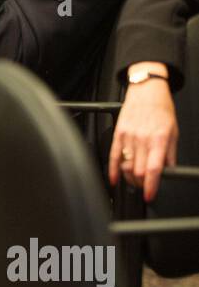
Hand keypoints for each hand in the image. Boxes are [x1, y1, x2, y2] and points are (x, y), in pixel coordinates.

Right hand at [108, 71, 177, 202]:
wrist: (146, 90)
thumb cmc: (161, 109)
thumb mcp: (174, 131)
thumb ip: (170, 154)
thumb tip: (168, 172)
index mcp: (158, 139)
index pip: (153, 169)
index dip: (151, 186)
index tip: (150, 195)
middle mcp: (142, 139)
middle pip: (138, 171)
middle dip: (141, 183)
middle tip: (145, 186)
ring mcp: (129, 136)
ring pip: (126, 166)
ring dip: (130, 178)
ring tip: (135, 180)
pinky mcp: (118, 133)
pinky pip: (113, 156)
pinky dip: (113, 170)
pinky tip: (115, 179)